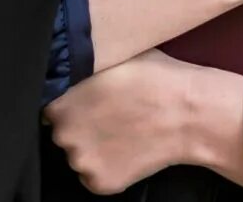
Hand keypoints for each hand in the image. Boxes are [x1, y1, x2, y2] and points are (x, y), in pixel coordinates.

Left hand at [44, 49, 194, 194]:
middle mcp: (65, 136)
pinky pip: (95, 175)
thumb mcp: (115, 58)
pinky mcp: (100, 183)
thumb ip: (85, 69)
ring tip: (125, 132)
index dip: (73, 105)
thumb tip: (71, 68)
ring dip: (95, 147)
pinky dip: (108, 166)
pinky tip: (129, 148)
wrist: (189, 113)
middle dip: (83, 126)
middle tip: (112, 116)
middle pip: (64, 134)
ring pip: (80, 155)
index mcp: (63, 104)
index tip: (91, 103)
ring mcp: (82, 163)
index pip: (52, 109)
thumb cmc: (157, 77)